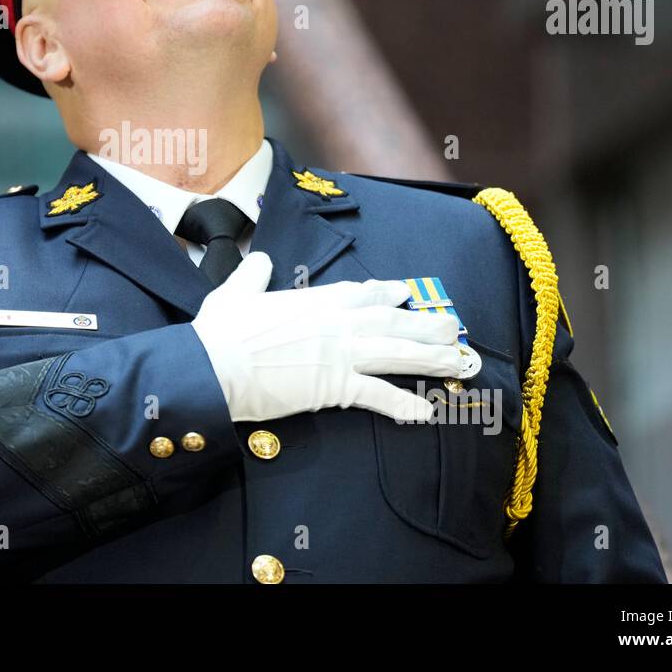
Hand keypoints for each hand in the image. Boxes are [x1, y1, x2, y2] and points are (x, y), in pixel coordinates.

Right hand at [191, 252, 466, 422]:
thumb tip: (260, 258)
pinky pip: (378, 396)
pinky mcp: (336, 387)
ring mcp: (340, 354)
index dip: (386, 294)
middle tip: (452, 328)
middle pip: (391, 322)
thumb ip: (253, 275)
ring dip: (429, 357)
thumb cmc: (221, 331)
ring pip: (396, 353)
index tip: (405, 294)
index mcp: (314, 300)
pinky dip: (402, 405)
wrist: (215, 365)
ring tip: (457, 362)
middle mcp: (336, 323)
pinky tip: (426, 412)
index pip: (361, 293)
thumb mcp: (235, 292)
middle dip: (424, 324)